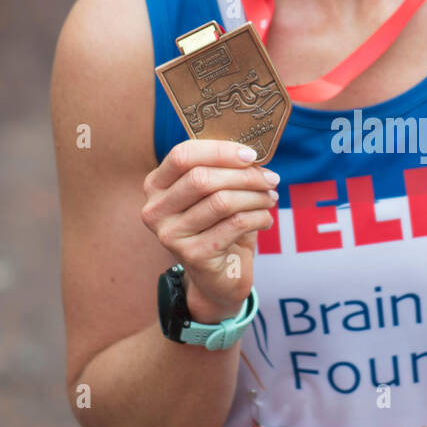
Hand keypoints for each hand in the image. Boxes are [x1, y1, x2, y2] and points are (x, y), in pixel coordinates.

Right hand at [141, 140, 278, 321]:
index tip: (251, 155)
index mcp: (156, 185)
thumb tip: (251, 155)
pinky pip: (235, 224)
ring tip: (270, 199)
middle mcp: (155, 210)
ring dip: (255, 197)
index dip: (220, 150)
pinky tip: (265, 220)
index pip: (183, 155)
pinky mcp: (192, 255)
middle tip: (271, 180)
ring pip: (222, 201)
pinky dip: (258, 217)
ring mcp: (170, 234)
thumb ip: (223, 170)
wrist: (219, 276)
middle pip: (203, 178)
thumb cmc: (218, 227)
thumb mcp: (216, 194)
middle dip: (245, 176)